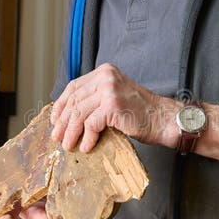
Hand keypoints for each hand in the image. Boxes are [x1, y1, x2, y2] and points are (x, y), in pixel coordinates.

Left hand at [50, 63, 178, 151]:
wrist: (163, 118)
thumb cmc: (140, 112)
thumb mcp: (114, 96)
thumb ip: (95, 98)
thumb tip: (69, 114)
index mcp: (104, 72)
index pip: (74, 87)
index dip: (61, 105)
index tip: (55, 120)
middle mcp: (105, 77)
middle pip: (74, 100)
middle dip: (63, 121)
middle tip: (57, 136)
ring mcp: (109, 90)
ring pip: (79, 113)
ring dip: (72, 132)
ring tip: (68, 145)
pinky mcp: (113, 105)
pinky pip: (91, 124)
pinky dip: (87, 138)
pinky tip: (86, 146)